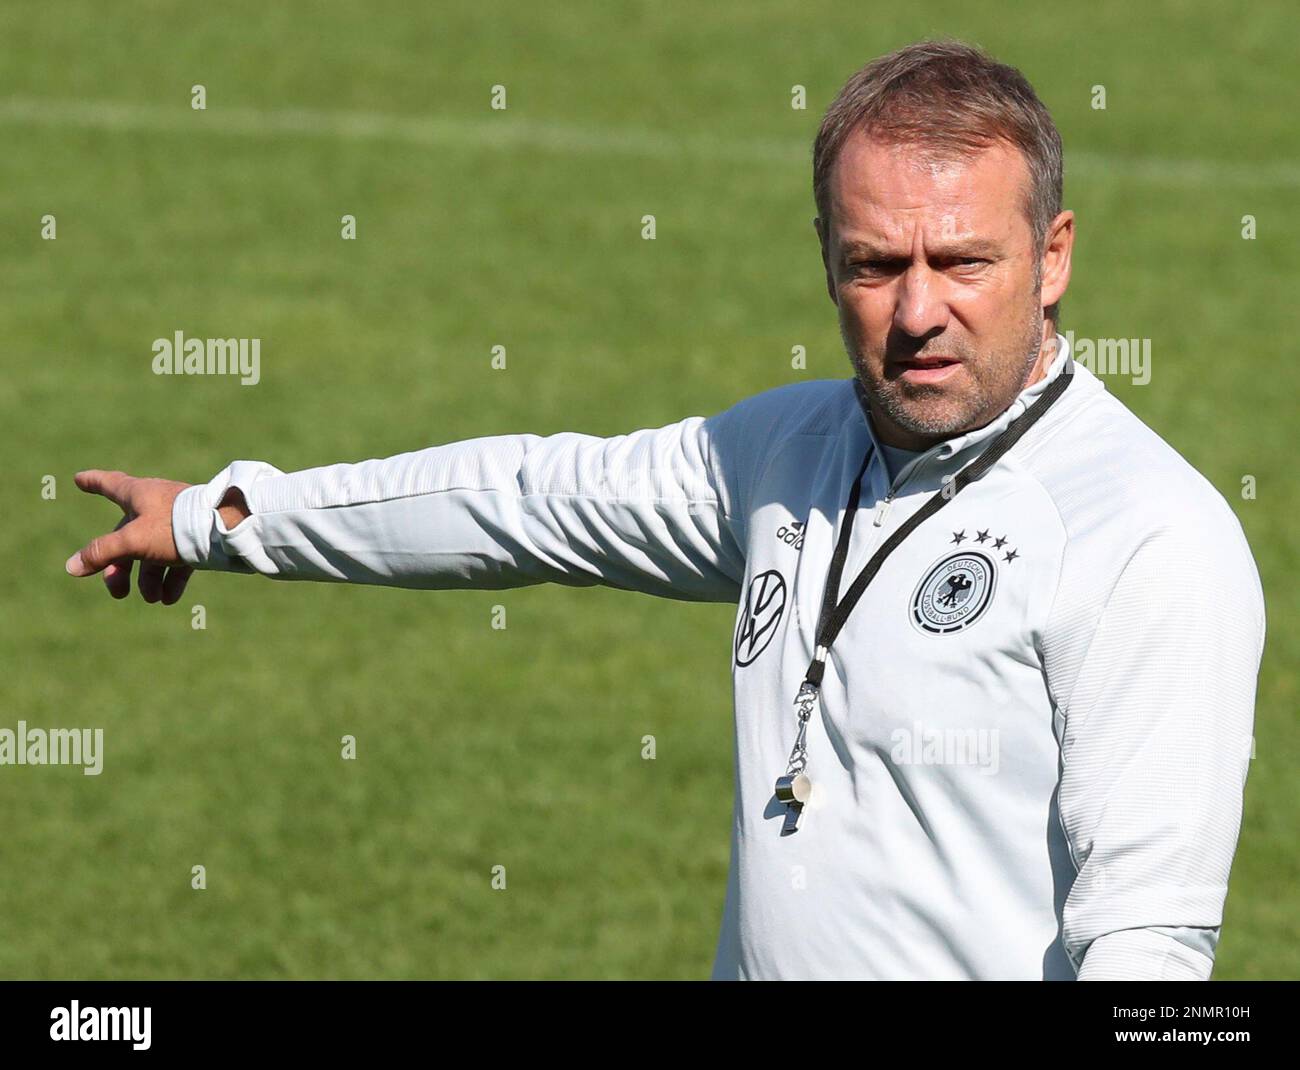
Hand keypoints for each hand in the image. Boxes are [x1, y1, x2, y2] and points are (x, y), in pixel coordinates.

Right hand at [65, 470, 194, 602]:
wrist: (228, 529)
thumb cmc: (176, 526)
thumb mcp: (133, 540)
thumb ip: (103, 553)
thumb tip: (72, 566)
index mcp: (139, 494)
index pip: (110, 484)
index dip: (94, 482)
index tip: (79, 479)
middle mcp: (157, 505)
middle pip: (128, 536)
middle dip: (120, 567)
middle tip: (118, 593)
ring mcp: (178, 521)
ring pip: (154, 552)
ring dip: (149, 579)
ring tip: (153, 598)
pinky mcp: (198, 537)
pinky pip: (179, 559)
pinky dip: (171, 578)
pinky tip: (170, 598)